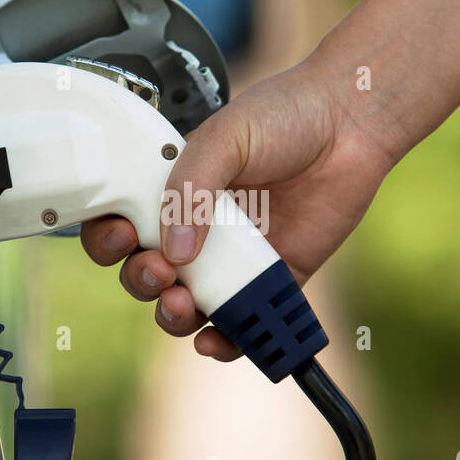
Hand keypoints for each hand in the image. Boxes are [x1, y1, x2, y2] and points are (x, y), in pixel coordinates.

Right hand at [80, 58, 396, 359]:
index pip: (122, 226)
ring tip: (182, 303)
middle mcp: (198, 230)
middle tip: (160, 270)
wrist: (349, 125)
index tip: (123, 235)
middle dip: (141, 281)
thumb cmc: (285, 116)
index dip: (110, 239)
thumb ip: (191, 187)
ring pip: (187, 306)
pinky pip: (242, 324)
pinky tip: (215, 340)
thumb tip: (176, 250)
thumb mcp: (224, 136)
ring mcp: (233, 260)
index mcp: (173, 191)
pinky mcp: (273, 282)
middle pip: (148, 274)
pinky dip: (225, 342)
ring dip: (173, 316)